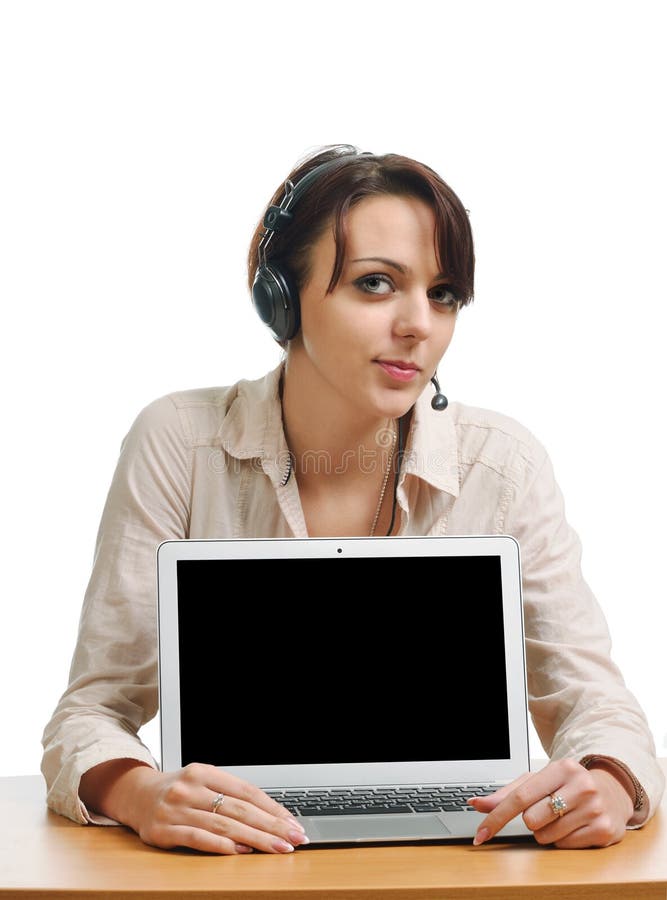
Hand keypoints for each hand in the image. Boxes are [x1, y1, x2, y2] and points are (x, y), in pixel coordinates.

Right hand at [90, 760, 308, 853]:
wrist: (134, 795)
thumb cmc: (178, 791)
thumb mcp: (203, 783)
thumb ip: (230, 796)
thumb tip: (270, 816)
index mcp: (204, 771)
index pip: (247, 791)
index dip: (273, 808)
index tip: (293, 822)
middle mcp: (191, 788)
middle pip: (240, 809)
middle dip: (271, 826)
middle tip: (294, 839)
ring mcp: (175, 809)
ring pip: (223, 825)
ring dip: (255, 839)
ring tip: (277, 848)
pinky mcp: (162, 830)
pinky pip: (197, 838)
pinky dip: (220, 845)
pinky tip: (240, 852)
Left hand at [468, 758, 633, 848]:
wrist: (612, 792)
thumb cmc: (567, 785)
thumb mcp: (539, 781)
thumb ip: (507, 793)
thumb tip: (477, 804)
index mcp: (561, 768)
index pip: (520, 797)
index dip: (497, 817)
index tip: (480, 834)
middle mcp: (581, 786)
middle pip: (531, 820)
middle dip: (532, 819)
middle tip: (547, 809)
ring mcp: (594, 809)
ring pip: (546, 836)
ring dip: (547, 831)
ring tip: (562, 816)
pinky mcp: (604, 830)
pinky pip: (564, 846)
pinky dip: (563, 839)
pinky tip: (575, 826)